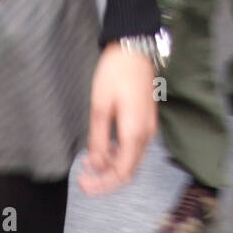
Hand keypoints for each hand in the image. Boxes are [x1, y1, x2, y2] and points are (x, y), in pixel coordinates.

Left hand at [78, 43, 157, 196]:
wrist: (135, 47)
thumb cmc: (116, 73)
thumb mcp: (100, 107)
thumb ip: (97, 140)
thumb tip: (95, 165)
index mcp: (134, 134)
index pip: (120, 174)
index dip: (102, 185)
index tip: (84, 185)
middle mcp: (145, 135)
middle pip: (127, 172)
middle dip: (105, 180)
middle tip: (84, 181)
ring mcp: (148, 129)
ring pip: (130, 161)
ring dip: (110, 168)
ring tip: (89, 165)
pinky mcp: (146, 122)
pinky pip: (133, 149)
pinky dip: (117, 155)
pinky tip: (102, 150)